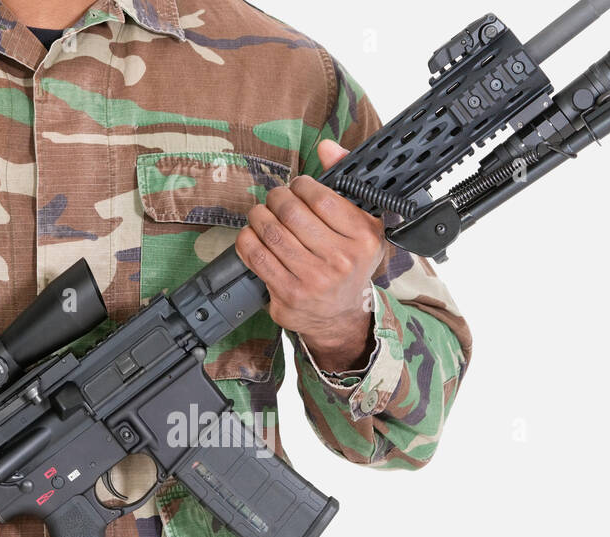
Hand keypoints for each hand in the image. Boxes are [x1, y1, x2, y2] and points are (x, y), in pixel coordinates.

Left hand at [235, 140, 385, 371]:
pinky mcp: (288, 295)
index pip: (321, 197)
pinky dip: (247, 239)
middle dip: (276, 198)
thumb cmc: (348, 265)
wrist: (339, 317)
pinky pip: (256, 256)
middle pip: (292, 212)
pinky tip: (251, 235)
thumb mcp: (361, 226)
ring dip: (258, 216)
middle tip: (274, 199)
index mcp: (363, 238)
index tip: (296, 188)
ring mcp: (313, 280)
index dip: (300, 185)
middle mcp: (341, 260)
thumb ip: (346, 183)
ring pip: (271, 232)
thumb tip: (327, 146)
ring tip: (261, 214)